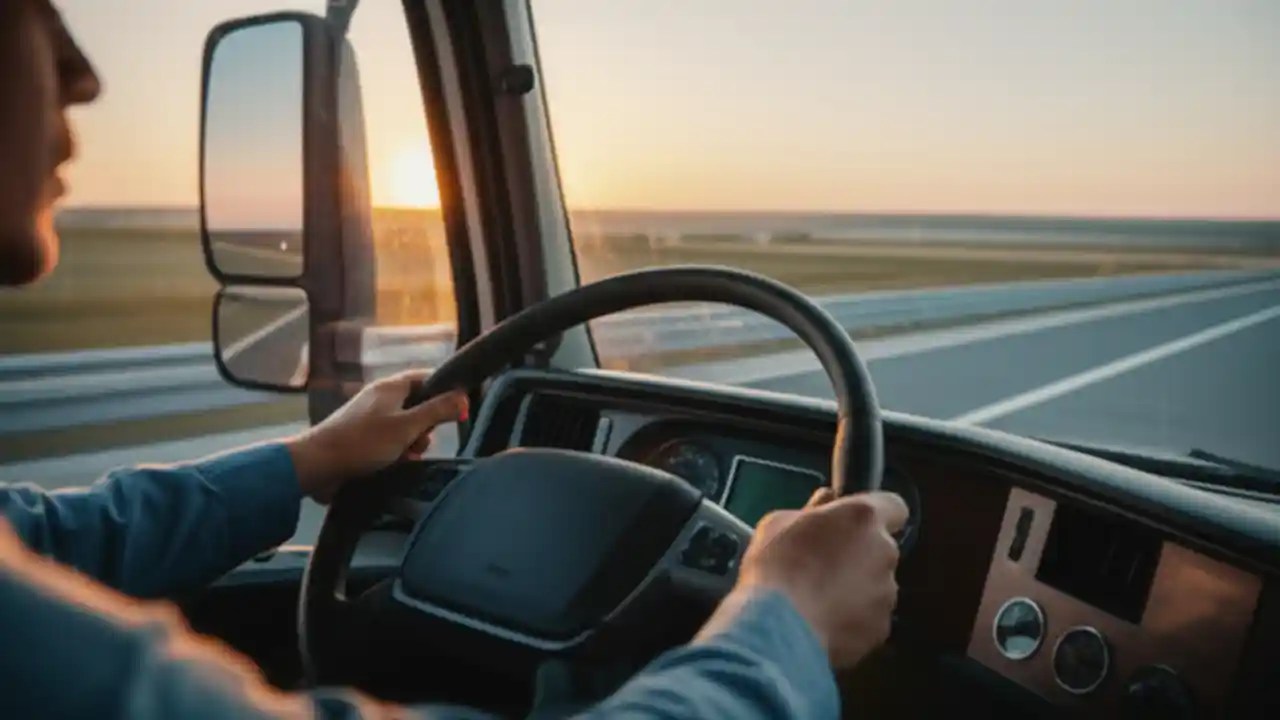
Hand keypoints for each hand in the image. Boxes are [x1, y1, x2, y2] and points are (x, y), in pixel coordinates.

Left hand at [284, 370, 468, 503]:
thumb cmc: (364, 441)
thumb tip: (464, 397)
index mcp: (390, 387)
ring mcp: (368, 419)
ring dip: (412, 443)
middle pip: (417, 405)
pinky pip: (389, 441)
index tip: (457, 411)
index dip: (444, 391)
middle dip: (426, 426)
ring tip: (407, 458)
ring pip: (404, 427)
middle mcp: (380, 399)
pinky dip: (396, 452)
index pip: (426, 378)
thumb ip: (437, 411)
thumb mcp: (407, 426)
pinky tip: (395, 466)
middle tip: (423, 443)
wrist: (317, 464)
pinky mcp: (361, 439)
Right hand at [701, 487, 907, 668]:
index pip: (894, 506)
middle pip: (881, 549)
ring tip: (820, 601)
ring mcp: (887, 593)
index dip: (875, 516)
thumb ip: (812, 510)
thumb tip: (826, 501)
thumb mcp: (779, 523)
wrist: (778, 627)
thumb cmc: (776, 565)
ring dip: (856, 588)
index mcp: (863, 517)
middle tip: (825, 566)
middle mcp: (884, 552)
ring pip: (876, 585)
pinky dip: (853, 619)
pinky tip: (824, 623)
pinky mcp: (881, 628)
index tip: (853, 525)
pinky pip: (870, 618)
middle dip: (859, 555)